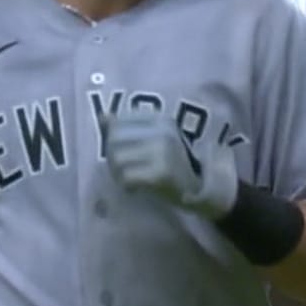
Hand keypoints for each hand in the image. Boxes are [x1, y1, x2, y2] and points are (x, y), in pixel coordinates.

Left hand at [103, 108, 238, 219]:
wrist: (202, 188)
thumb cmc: (175, 163)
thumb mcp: (155, 139)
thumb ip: (129, 127)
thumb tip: (103, 116)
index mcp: (161, 119)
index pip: (119, 121)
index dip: (113, 138)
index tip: (125, 151)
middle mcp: (162, 132)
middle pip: (114, 139)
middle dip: (113, 156)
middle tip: (123, 169)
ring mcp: (162, 152)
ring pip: (117, 159)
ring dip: (118, 172)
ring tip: (129, 178)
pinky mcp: (160, 174)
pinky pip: (126, 177)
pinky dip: (126, 184)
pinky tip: (134, 188)